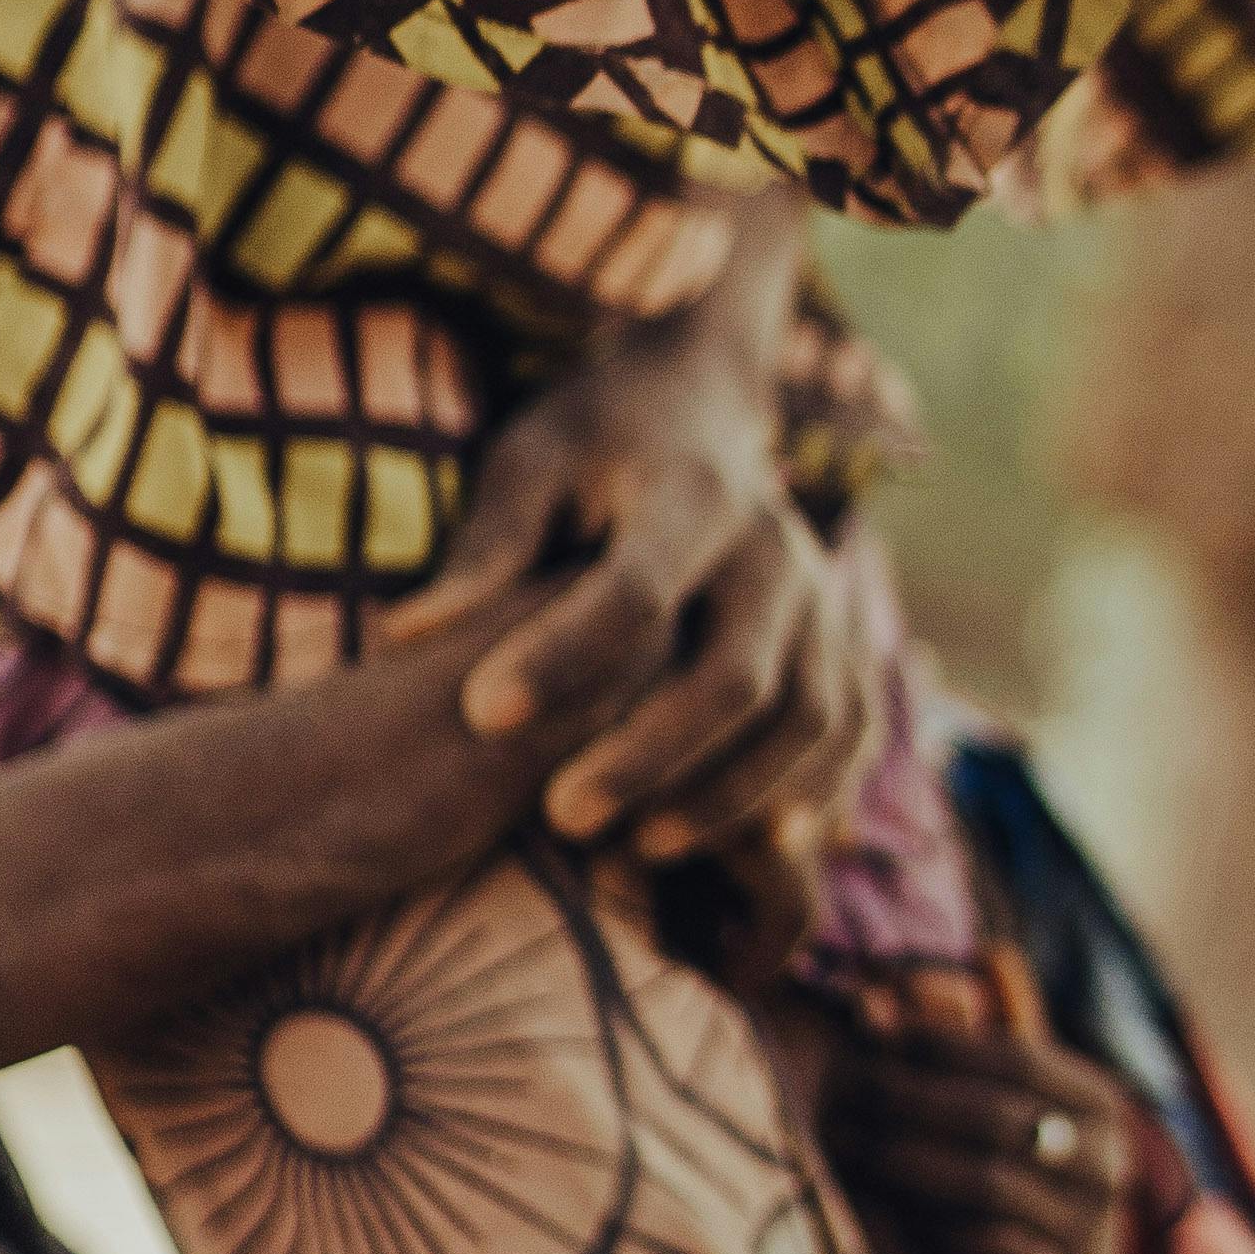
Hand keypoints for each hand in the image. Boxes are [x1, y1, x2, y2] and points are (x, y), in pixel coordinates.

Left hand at [404, 262, 891, 869]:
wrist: (704, 403)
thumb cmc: (595, 442)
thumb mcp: (529, 459)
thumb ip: (485, 547)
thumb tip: (407, 636)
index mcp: (695, 492)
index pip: (635, 590)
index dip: (561, 657)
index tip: (478, 712)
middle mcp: (777, 546)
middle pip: (735, 673)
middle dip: (650, 756)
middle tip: (559, 816)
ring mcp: (824, 598)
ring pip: (805, 717)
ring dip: (729, 796)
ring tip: (639, 850)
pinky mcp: (844, 638)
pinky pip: (846, 730)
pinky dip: (806, 793)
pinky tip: (741, 849)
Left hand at [816, 1012, 1133, 1253]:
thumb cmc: (1019, 1186)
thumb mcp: (1010, 1120)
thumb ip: (954, 1066)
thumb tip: (869, 1008)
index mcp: (1097, 1105)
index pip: (1017, 1059)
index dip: (941, 1044)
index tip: (872, 1032)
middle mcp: (1105, 1163)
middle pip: (995, 1117)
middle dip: (909, 1100)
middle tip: (845, 1092)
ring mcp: (1088, 1229)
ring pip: (989, 1184)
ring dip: (908, 1161)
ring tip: (850, 1146)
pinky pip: (994, 1252)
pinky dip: (941, 1229)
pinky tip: (893, 1213)